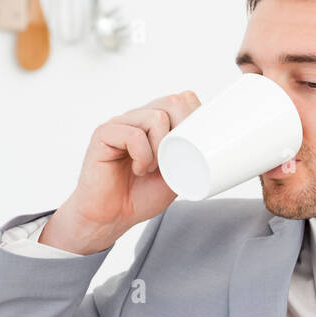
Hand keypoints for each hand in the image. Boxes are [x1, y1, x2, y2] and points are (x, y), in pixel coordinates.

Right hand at [39, 91, 201, 253]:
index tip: (192, 148)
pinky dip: (143, 156)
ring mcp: (121, 123)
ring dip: (161, 149)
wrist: (111, 216)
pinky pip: (133, 135)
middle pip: (173, 102)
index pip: (183, 100)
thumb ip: (190, 152)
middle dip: (182, 133)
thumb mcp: (178, 173)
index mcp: (157, 122)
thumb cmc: (142, 194)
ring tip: (152, 169)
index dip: (194, 120)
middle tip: (172, 160)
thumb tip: (211, 139)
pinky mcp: (104, 134)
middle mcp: (139, 116)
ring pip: (156, 117)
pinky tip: (139, 169)